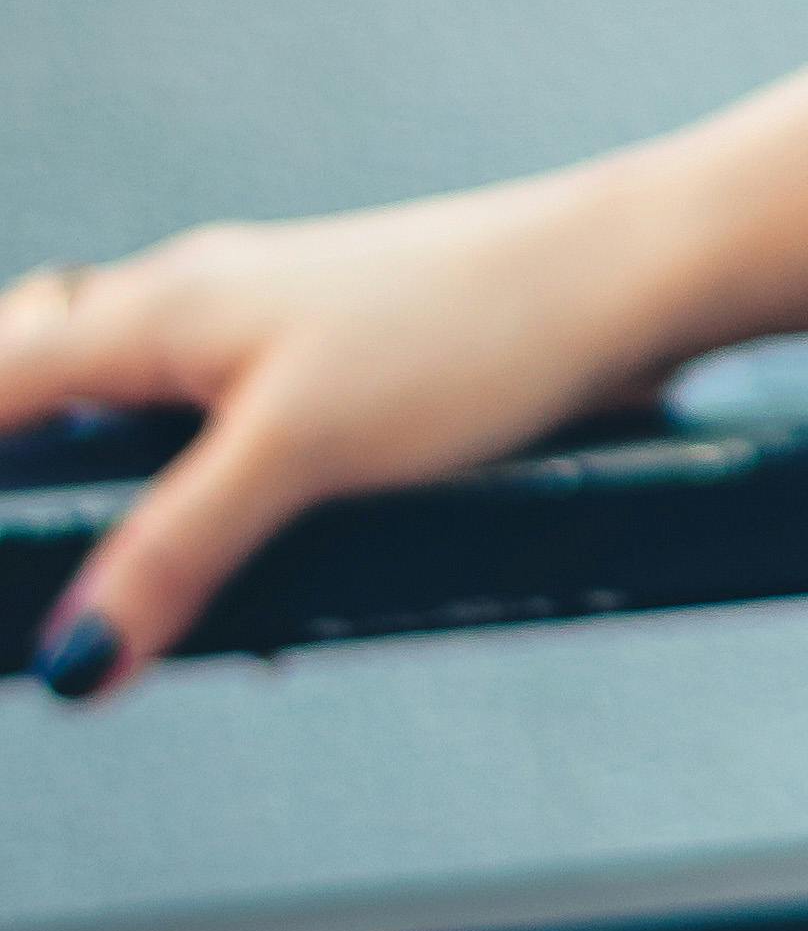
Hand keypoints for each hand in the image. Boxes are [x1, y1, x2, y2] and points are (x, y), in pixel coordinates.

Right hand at [0, 168, 680, 695]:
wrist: (622, 275)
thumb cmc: (468, 329)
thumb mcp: (298, 452)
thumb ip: (178, 548)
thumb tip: (74, 655)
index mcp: (162, 310)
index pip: (0, 377)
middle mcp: (198, 300)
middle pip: (42, 362)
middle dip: (13, 443)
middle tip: (24, 541)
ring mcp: (267, 320)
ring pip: (129, 384)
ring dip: (101, 469)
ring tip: (104, 578)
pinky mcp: (332, 354)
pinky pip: (212, 410)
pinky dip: (185, 475)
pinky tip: (226, 550)